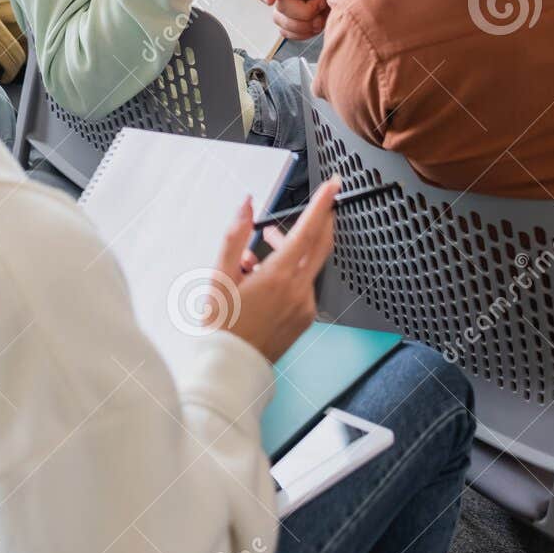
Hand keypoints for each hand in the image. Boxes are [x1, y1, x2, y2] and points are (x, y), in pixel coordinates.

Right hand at [207, 178, 339, 363]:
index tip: (333, 185)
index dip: (323, 204)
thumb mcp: (219, 275)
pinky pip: (304, 285)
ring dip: (294, 247)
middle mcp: (298, 290)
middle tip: (323, 200)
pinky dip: (291, 271)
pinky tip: (264, 275)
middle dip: (323, 219)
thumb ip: (235, 235)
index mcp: (279, 276)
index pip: (308, 230)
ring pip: (309, 264)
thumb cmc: (222, 325)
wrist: (232, 367)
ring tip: (263, 244)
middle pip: (321, 244)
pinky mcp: (305, 318)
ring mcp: (305, 306)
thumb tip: (246, 205)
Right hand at [252, 0, 350, 42]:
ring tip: (322, 14)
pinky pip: (289, 33)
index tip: (271, 0)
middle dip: (299, 10)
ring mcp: (295, 5)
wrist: (367, 4)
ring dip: (303, 23)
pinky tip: (320, 24)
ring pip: (281, 22)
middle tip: (319, 4)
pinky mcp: (299, 22)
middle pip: (276, 5)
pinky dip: (304, 32)